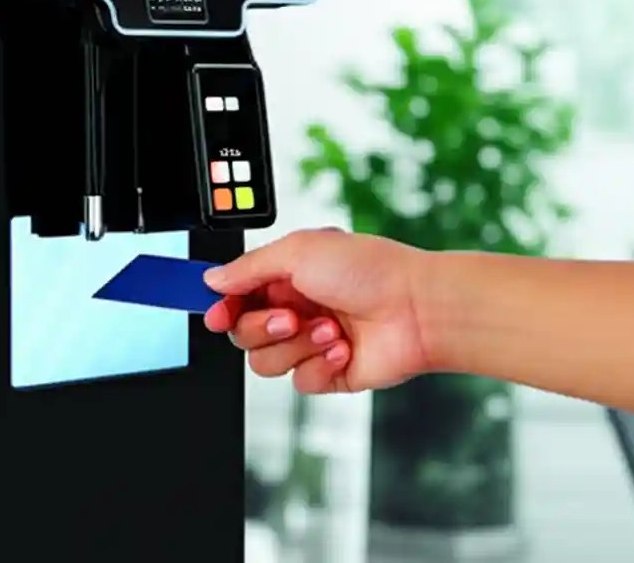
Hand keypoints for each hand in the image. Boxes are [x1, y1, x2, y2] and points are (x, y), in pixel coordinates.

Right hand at [202, 228, 434, 393]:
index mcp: (285, 277)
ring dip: (295, 346)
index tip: (215, 313)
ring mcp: (311, 344)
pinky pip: (299, 382)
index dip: (221, 307)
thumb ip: (248, 267)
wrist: (419, 309)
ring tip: (330, 330)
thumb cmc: (370, 270)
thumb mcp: (299, 251)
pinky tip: (345, 348)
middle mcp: (295, 310)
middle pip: (243, 334)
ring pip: (265, 362)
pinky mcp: (329, 373)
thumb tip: (213, 279)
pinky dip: (320, 365)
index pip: (235, 296)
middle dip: (260, 328)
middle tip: (288, 317)